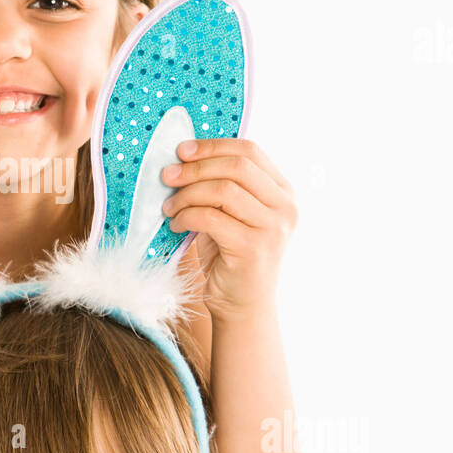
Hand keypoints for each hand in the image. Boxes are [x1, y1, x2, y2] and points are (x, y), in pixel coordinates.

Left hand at [161, 139, 297, 319]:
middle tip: (167, 176)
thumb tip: (183, 157)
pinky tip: (176, 224)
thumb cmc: (230, 256)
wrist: (242, 305)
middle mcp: (285, 207)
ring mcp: (273, 228)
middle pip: (237, 166)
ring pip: (222, 190)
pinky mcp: (253, 248)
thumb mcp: (231, 214)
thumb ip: (221, 185)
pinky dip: (186, 216)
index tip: (182, 151)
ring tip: (170, 208)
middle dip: (195, 168)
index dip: (212, 147)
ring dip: (187, 195)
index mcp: (283, 192)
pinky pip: (210, 218)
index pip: (250, 151)